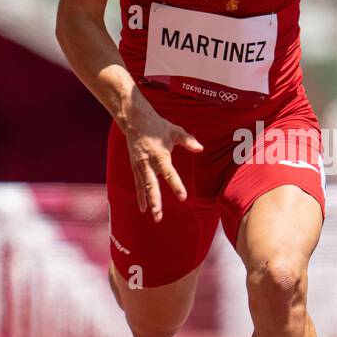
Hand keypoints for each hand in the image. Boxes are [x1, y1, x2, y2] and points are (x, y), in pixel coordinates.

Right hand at [121, 91, 202, 221]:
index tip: (182, 197)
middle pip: (151, 184)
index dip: (176, 185)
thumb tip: (201, 148)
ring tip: (155, 216)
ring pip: (144, 187)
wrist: (135, 120)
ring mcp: (139, 166)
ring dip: (149, 202)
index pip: (169, 173)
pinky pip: (138, 184)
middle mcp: (148, 162)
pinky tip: (144, 209)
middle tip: (159, 214)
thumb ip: (188, 140)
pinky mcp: (135, 167)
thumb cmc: (158, 126)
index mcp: (159, 155)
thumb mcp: (175, 131)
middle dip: (155, 200)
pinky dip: (140, 196)